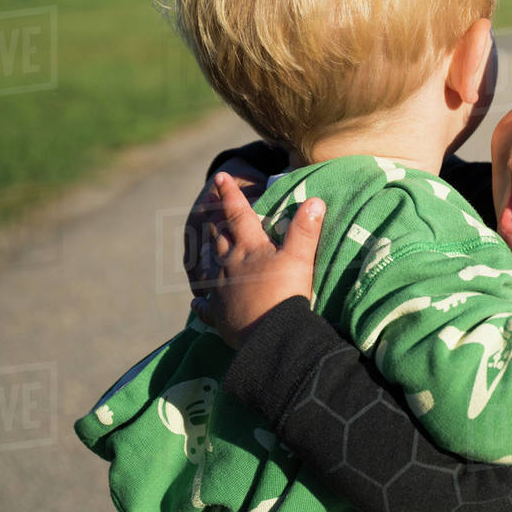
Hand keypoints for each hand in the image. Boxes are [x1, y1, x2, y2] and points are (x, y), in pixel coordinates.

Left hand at [190, 173, 324, 348]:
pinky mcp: (219, 315)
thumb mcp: (300, 258)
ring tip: (202, 245)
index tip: (219, 177)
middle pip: (219, 237)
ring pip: (208, 266)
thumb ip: (305, 229)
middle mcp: (229, 265)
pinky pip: (206, 307)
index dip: (230, 195)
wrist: (272, 334)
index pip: (238, 215)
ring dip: (205, 253)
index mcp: (249, 248)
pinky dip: (201, 302)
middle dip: (214, 219)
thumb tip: (315, 200)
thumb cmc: (286, 293)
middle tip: (208, 206)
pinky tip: (197, 301)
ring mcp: (220, 290)